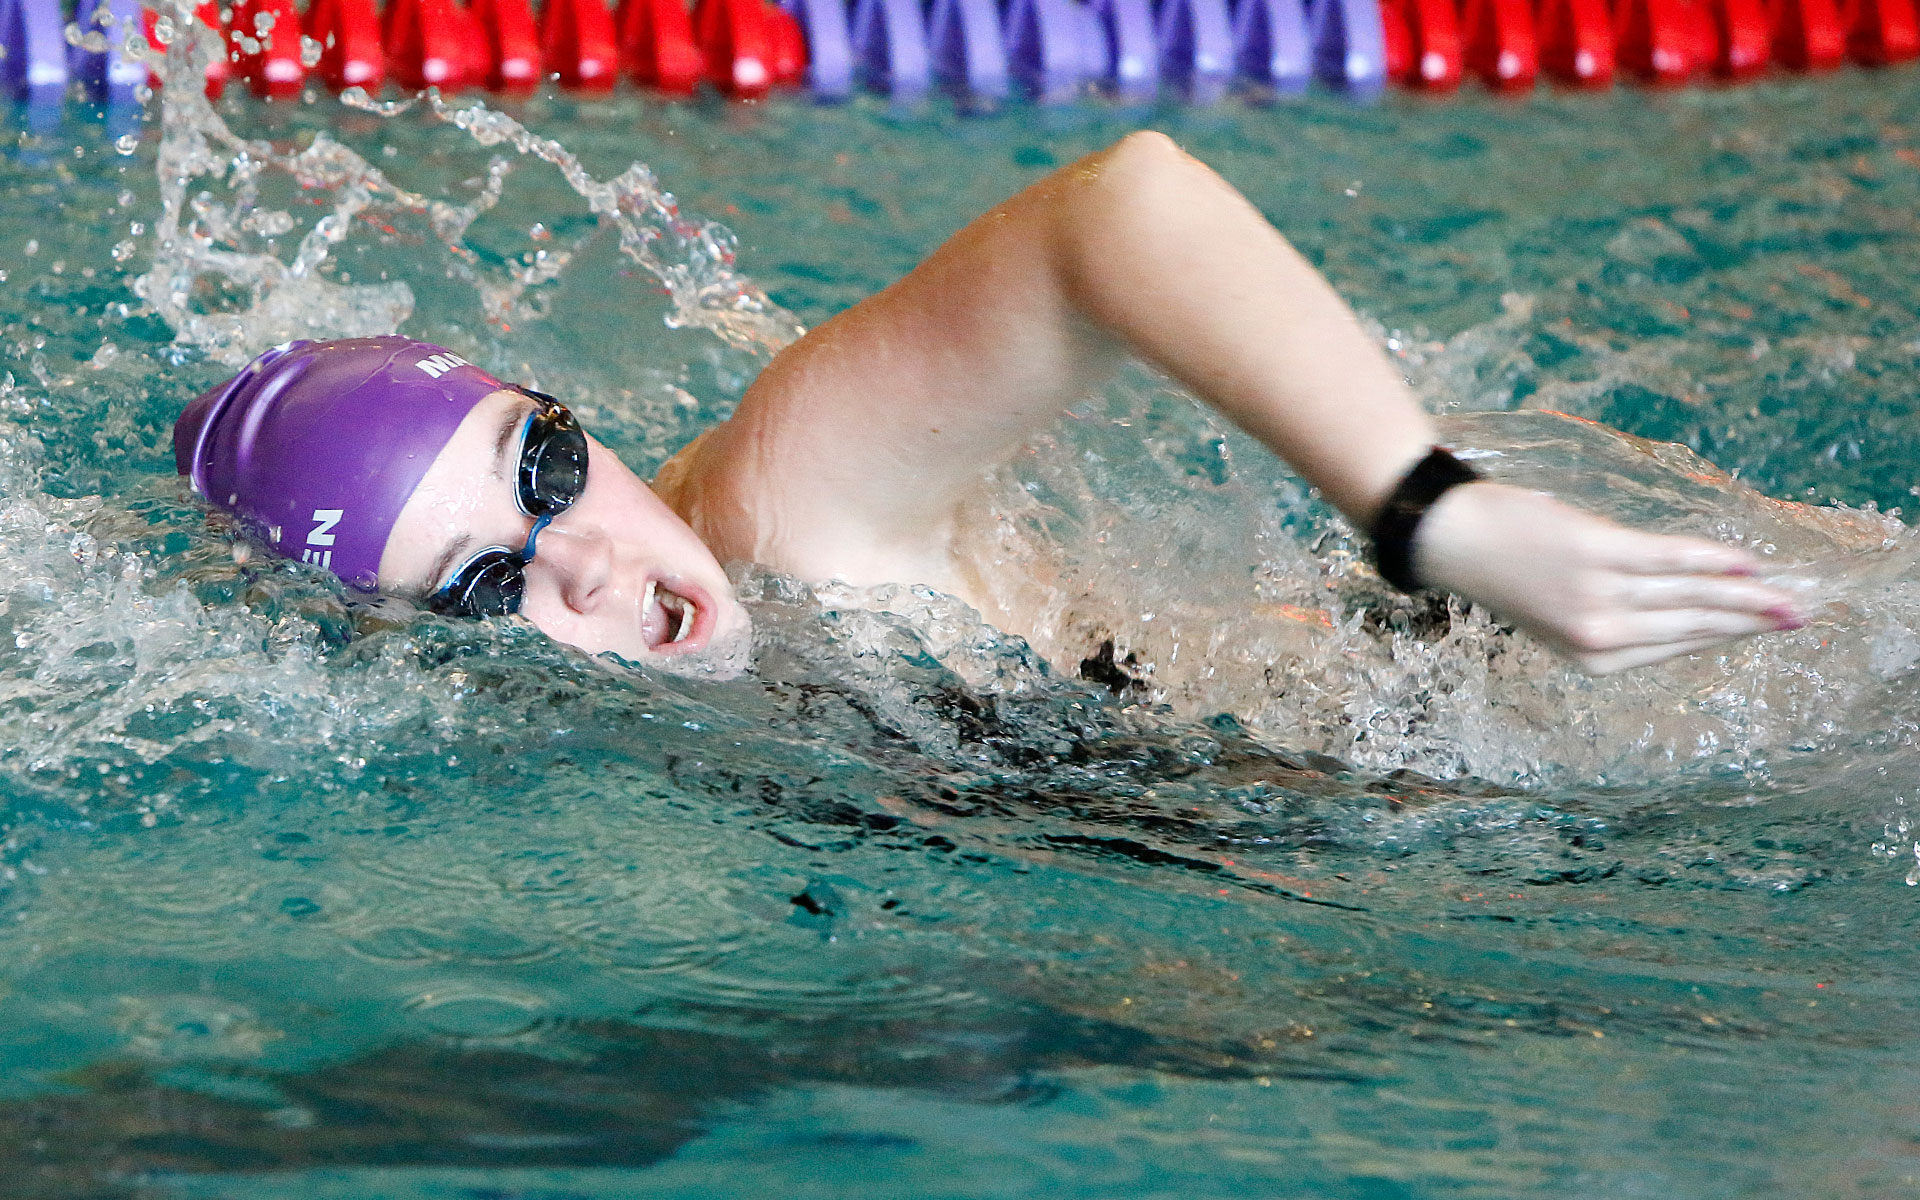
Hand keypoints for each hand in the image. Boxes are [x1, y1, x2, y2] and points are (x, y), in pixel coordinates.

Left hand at [1409, 482, 1803, 674]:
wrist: (1452, 537)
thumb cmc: (1507, 567)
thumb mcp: (1559, 609)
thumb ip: (1614, 615)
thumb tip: (1683, 603)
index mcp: (1592, 658)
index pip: (1675, 646)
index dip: (1725, 635)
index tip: (1764, 627)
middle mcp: (1599, 636)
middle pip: (1693, 626)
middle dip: (1751, 623)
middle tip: (1799, 618)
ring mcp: (1599, 596)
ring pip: (1691, 597)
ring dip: (1748, 597)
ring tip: (1789, 597)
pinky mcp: (1598, 555)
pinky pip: (1671, 559)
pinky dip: (1714, 560)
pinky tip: (1748, 564)